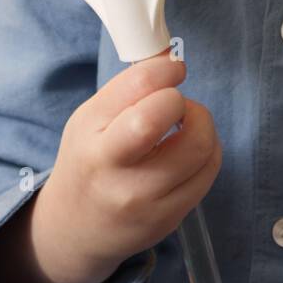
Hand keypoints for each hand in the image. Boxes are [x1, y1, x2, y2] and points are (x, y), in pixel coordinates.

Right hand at [31, 47, 221, 282]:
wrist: (74, 229)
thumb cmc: (88, 160)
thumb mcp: (91, 118)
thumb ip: (130, 87)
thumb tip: (172, 53)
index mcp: (90, 131)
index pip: (140, 82)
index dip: (168, 68)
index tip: (173, 70)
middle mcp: (113, 166)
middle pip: (164, 113)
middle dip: (182, 100)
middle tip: (175, 105)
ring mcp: (142, 198)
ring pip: (201, 145)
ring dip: (202, 125)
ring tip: (186, 127)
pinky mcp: (167, 218)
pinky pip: (208, 172)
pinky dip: (207, 151)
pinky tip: (188, 151)